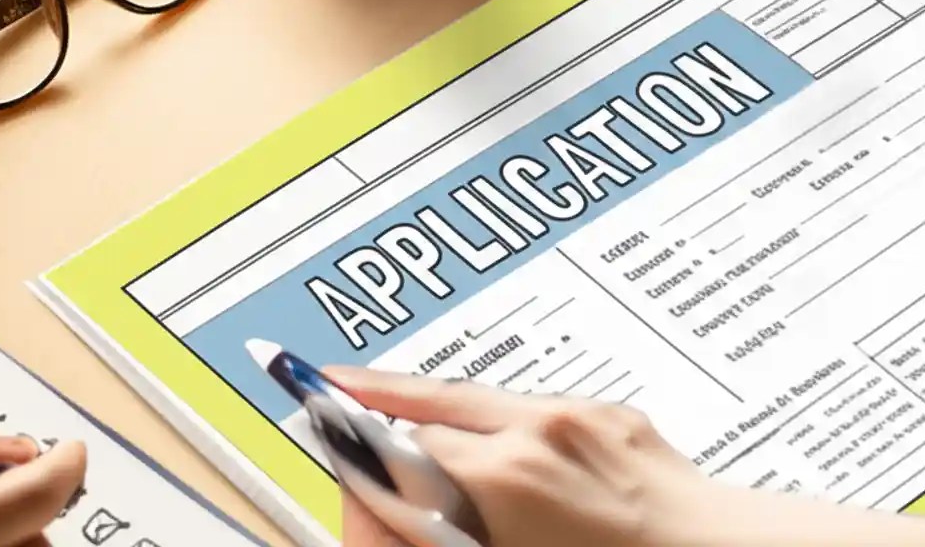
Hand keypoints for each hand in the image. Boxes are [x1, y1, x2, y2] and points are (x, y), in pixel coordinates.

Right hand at [327, 367, 924, 546]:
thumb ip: (427, 531)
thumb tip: (375, 513)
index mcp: (504, 480)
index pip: (381, 460)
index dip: (348, 473)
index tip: (319, 441)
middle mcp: (534, 431)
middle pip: (412, 408)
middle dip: (368, 417)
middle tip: (330, 407)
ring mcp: (574, 416)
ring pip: (465, 397)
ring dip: (421, 406)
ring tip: (371, 394)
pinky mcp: (604, 413)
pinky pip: (519, 406)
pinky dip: (484, 417)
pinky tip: (471, 430)